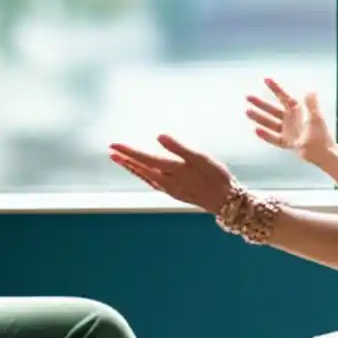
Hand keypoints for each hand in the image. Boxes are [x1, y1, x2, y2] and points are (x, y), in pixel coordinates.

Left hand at [108, 134, 237, 212]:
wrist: (226, 201)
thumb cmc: (215, 176)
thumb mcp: (200, 158)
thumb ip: (178, 147)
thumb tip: (159, 136)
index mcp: (171, 169)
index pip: (144, 158)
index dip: (128, 151)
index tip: (114, 145)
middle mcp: (166, 181)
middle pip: (140, 169)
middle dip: (125, 160)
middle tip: (110, 151)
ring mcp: (169, 188)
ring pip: (144, 177)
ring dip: (131, 168)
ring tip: (119, 161)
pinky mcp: (174, 192)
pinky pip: (152, 183)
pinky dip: (143, 176)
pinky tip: (141, 173)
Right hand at [245, 78, 333, 163]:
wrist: (324, 154)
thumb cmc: (322, 135)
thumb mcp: (316, 117)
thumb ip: (312, 104)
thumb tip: (310, 89)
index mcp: (298, 112)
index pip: (284, 97)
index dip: (275, 88)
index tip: (266, 79)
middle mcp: (291, 120)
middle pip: (272, 109)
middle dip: (260, 103)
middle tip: (248, 97)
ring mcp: (287, 131)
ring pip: (270, 123)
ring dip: (259, 117)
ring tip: (248, 112)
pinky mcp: (286, 142)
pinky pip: (273, 138)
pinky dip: (265, 135)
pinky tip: (256, 130)